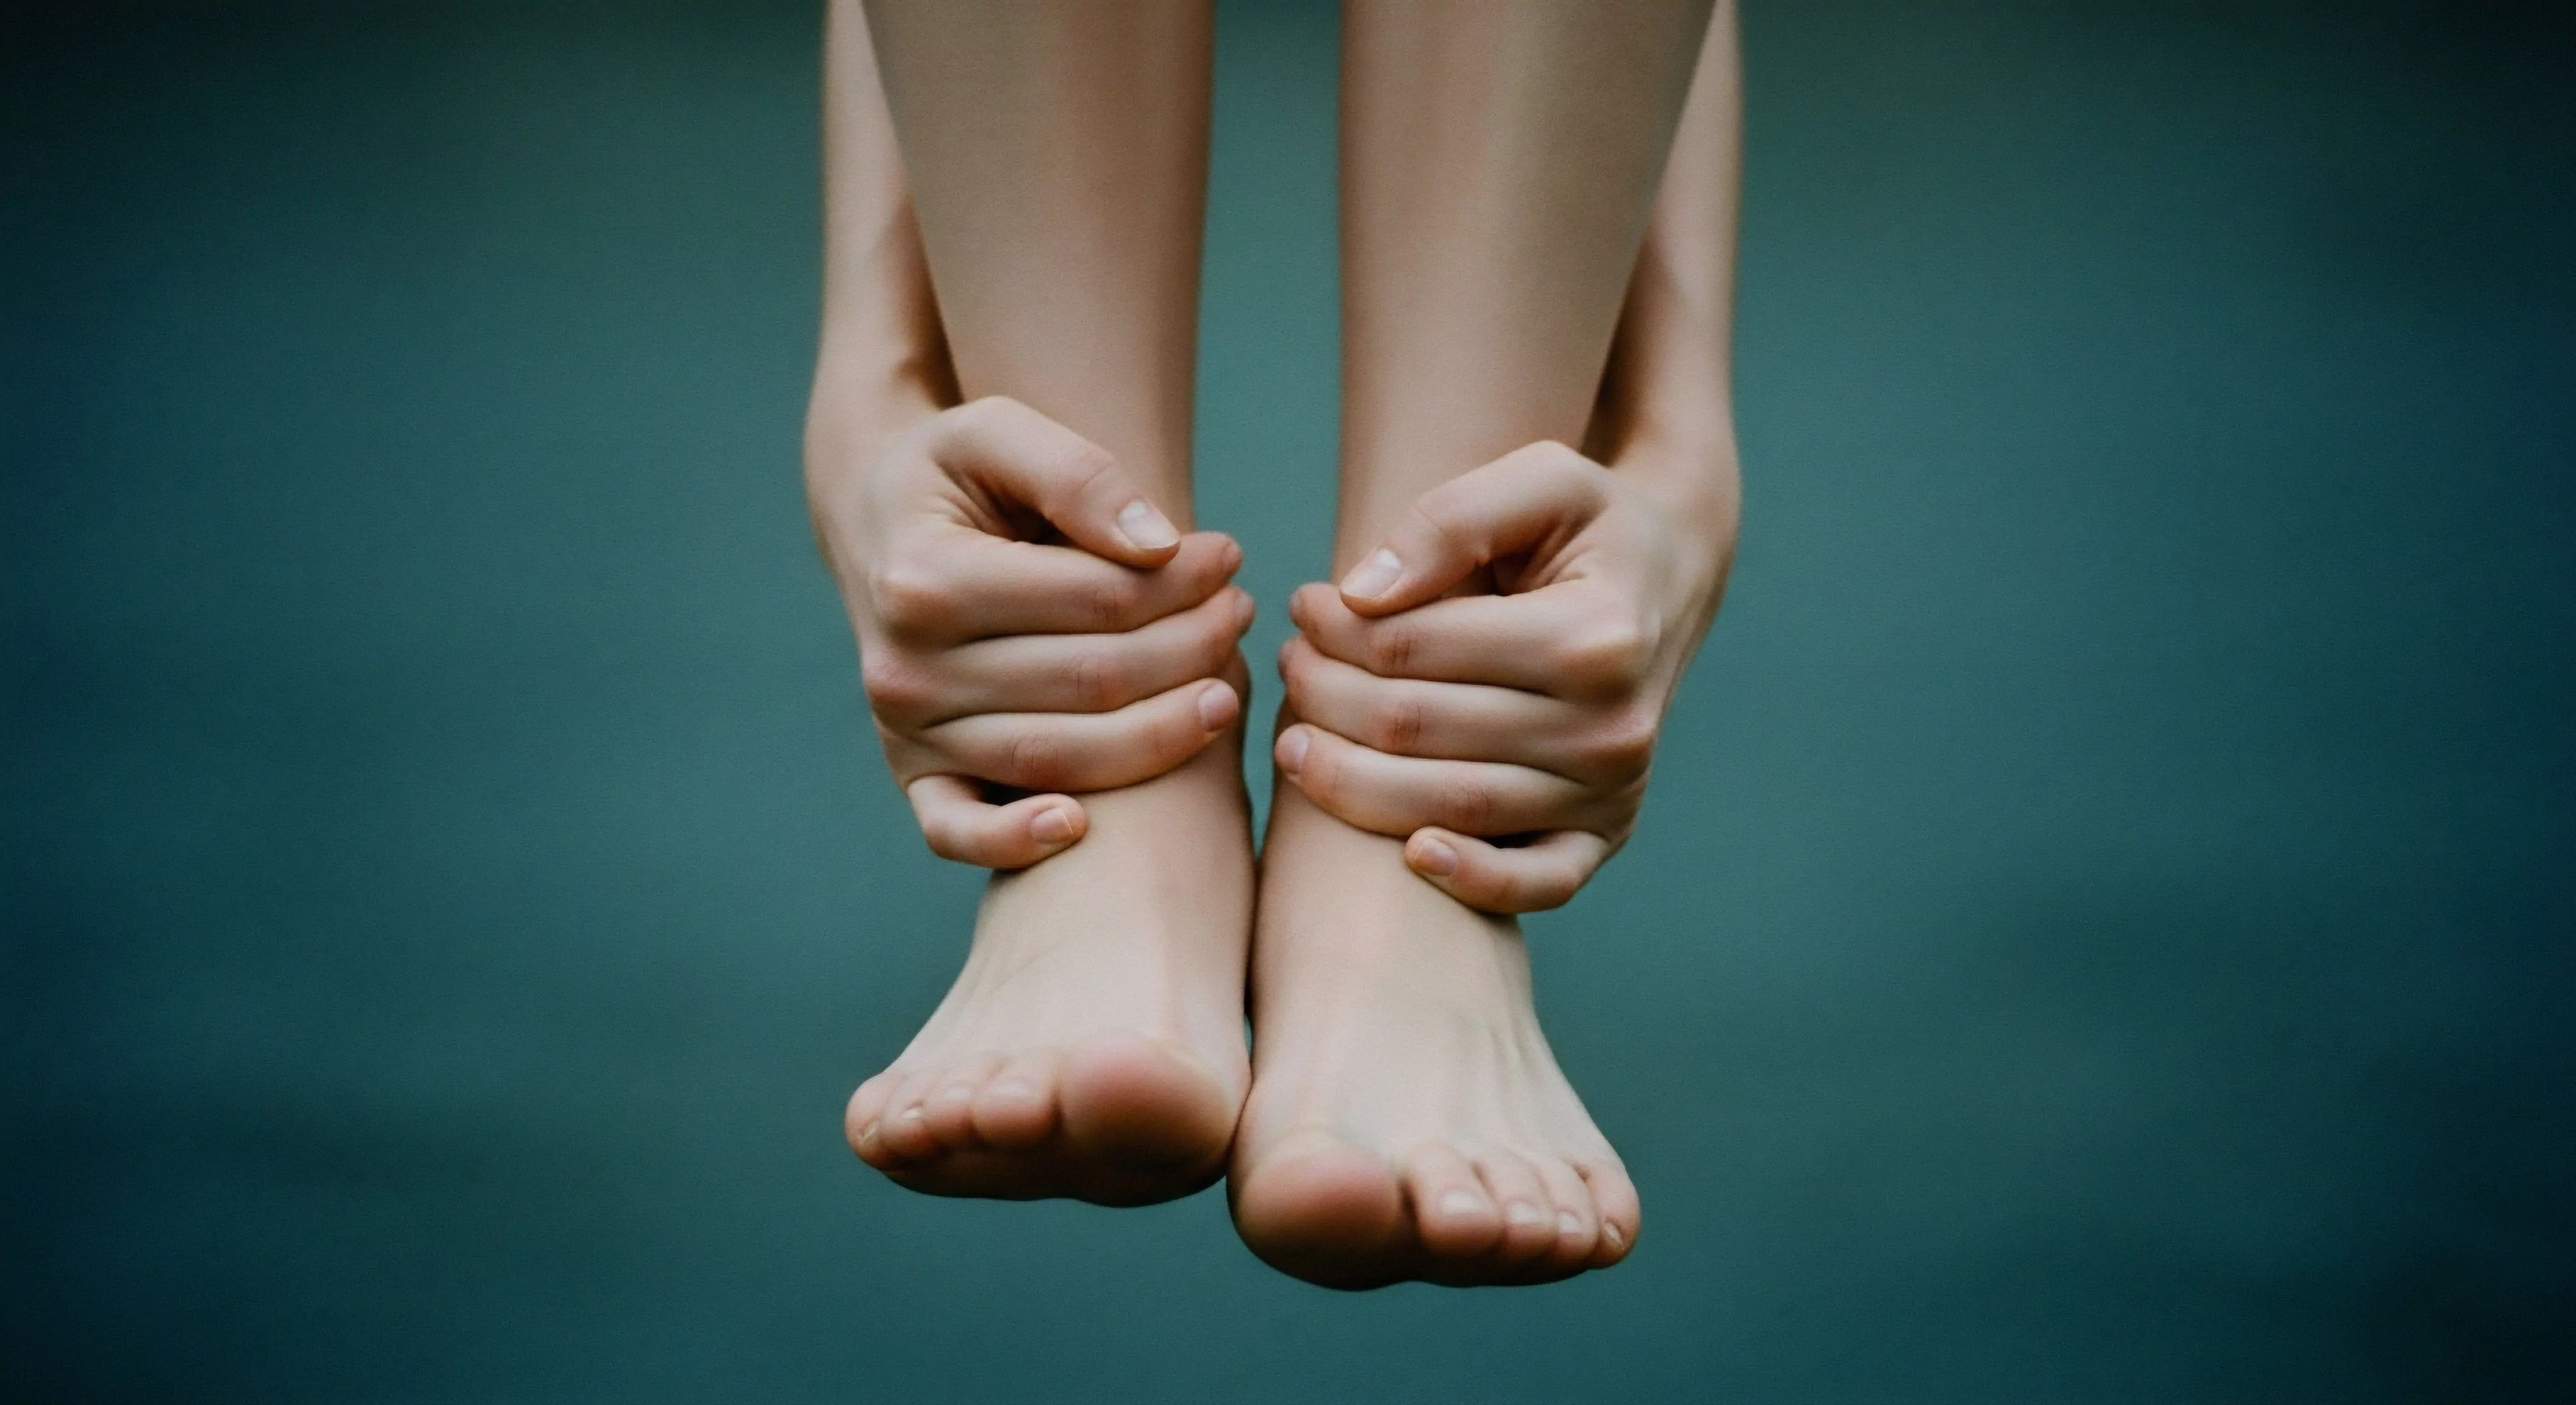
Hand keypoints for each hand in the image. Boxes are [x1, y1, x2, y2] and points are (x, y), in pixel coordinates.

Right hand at [809, 395, 1251, 868]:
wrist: (872, 524)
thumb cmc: (951, 475)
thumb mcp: (997, 431)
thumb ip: (1079, 474)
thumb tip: (1160, 548)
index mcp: (924, 579)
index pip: (1092, 599)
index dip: (1180, 583)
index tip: (1230, 556)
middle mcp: (905, 668)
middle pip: (1091, 681)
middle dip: (1188, 650)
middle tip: (1242, 615)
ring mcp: (905, 732)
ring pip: (1059, 758)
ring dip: (1161, 734)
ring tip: (1227, 690)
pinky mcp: (912, 775)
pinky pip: (958, 832)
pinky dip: (1016, 842)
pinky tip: (1083, 827)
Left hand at [1275, 440, 1730, 912]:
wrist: (1669, 584)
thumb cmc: (1589, 528)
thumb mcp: (1540, 479)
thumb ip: (1449, 518)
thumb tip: (1359, 594)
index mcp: (1596, 635)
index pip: (1420, 647)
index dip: (1338, 628)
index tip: (1303, 604)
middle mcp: (1611, 726)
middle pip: (1417, 729)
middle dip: (1325, 696)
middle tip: (1287, 665)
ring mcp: (1611, 791)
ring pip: (1447, 806)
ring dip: (1347, 779)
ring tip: (1294, 736)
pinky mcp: (1606, 835)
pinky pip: (1535, 885)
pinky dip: (1469, 880)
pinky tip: (1407, 855)